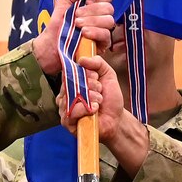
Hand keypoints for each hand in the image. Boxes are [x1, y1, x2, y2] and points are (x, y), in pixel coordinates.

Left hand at [32, 0, 115, 73]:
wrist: (51, 44)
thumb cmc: (58, 23)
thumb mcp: (64, 1)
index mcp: (94, 6)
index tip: (85, 1)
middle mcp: (101, 17)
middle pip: (108, 8)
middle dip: (92, 10)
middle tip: (76, 15)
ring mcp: (103, 31)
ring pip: (109, 21)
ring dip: (92, 21)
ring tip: (77, 24)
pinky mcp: (102, 45)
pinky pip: (106, 35)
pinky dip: (95, 32)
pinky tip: (84, 33)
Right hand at [61, 54, 150, 175]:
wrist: (117, 119)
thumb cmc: (110, 99)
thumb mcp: (108, 75)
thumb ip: (98, 62)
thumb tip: (82, 59)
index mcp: (72, 83)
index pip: (69, 71)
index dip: (85, 73)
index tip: (96, 77)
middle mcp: (65, 94)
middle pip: (70, 82)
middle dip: (91, 85)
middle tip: (100, 92)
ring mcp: (64, 108)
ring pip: (71, 96)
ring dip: (90, 97)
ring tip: (99, 102)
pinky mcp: (67, 122)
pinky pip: (71, 111)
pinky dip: (86, 109)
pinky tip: (94, 110)